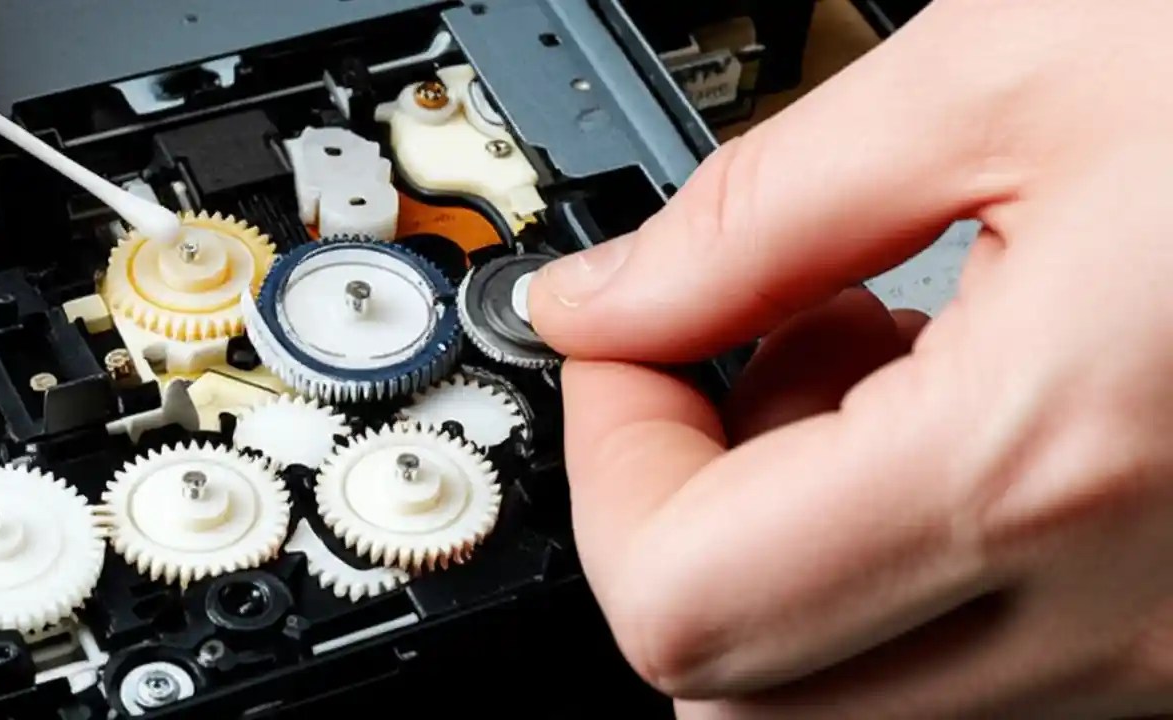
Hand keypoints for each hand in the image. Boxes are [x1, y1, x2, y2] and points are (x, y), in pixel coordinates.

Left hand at [528, 0, 1172, 716]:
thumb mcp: (1001, 75)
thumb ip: (752, 217)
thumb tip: (602, 302)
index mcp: (1052, 464)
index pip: (682, 603)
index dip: (606, 469)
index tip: (621, 348)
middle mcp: (1124, 610)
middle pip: (741, 687)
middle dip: (678, 516)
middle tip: (721, 358)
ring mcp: (1167, 650)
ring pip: (842, 685)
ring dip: (784, 532)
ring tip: (862, 351)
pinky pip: (966, 654)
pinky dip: (891, 547)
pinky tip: (949, 397)